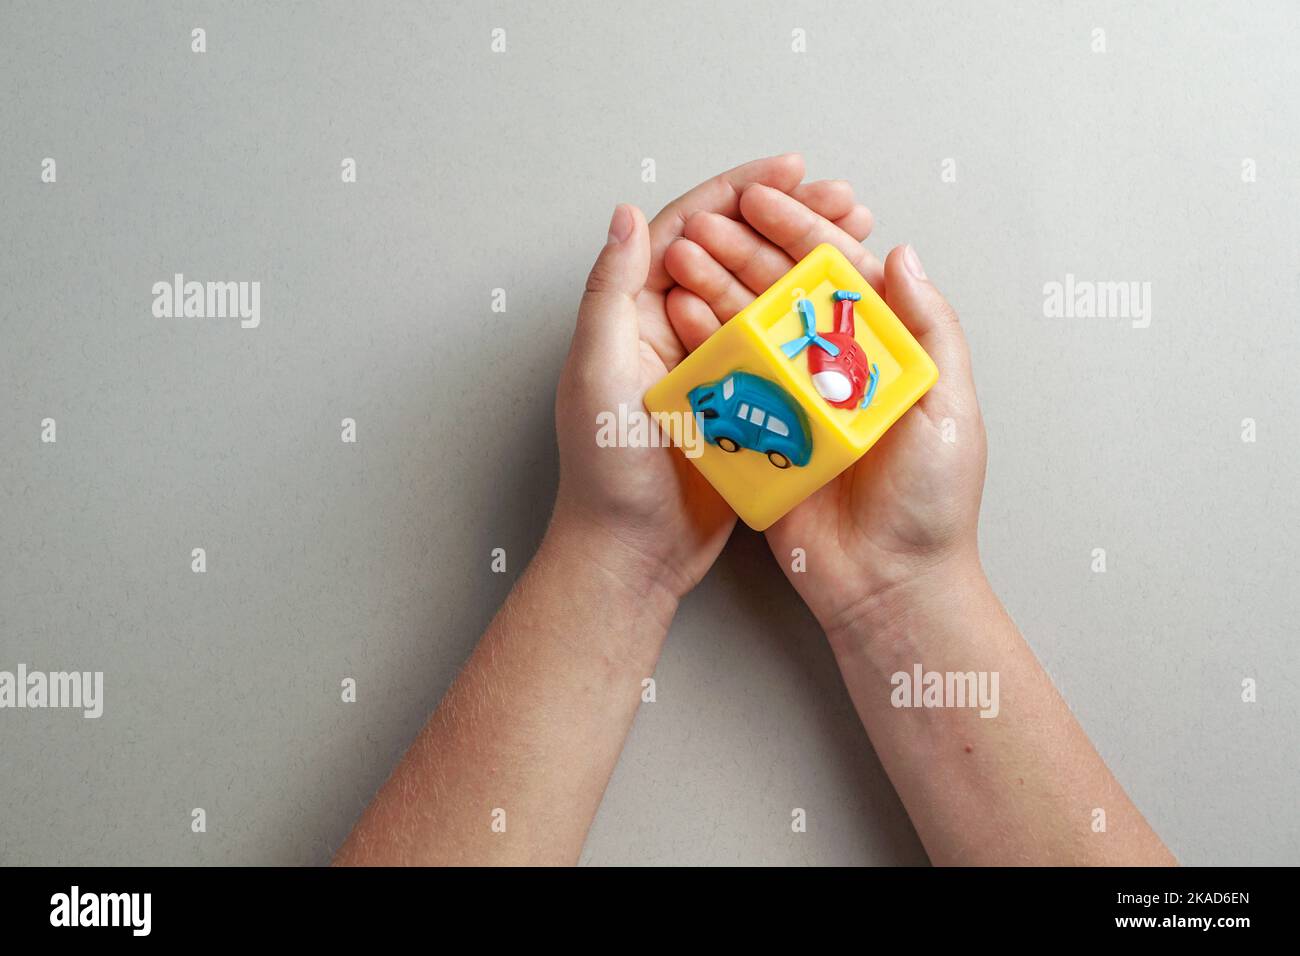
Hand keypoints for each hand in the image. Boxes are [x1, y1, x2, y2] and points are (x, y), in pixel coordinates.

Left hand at [551, 155, 875, 602]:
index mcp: (631, 313)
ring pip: (761, 294)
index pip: (687, 229)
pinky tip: (849, 308)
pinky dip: (808, 318)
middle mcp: (667, 329)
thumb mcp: (598, 372)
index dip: (740, 191)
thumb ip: (610, 291)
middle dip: (789, 219)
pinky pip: (774, 345)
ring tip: (859, 240)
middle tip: (847, 201)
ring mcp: (705, 364)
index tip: (793, 168)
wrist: (631, 553)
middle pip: (734, 253)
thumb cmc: (605, 470)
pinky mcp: (735, 401)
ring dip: (806, 262)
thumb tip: (628, 213)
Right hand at [660, 182, 986, 637]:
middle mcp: (831, 367)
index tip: (761, 199)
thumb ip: (930, 329)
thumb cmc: (932, 503)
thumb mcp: (948, 407)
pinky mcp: (759, 435)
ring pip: (750, 329)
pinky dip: (705, 347)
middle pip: (783, 294)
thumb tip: (902, 253)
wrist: (889, 585)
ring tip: (681, 259)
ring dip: (714, 289)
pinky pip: (730, 383)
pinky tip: (681, 317)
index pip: (836, 274)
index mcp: (879, 351)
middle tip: (705, 226)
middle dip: (743, 252)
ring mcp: (791, 399)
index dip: (799, 231)